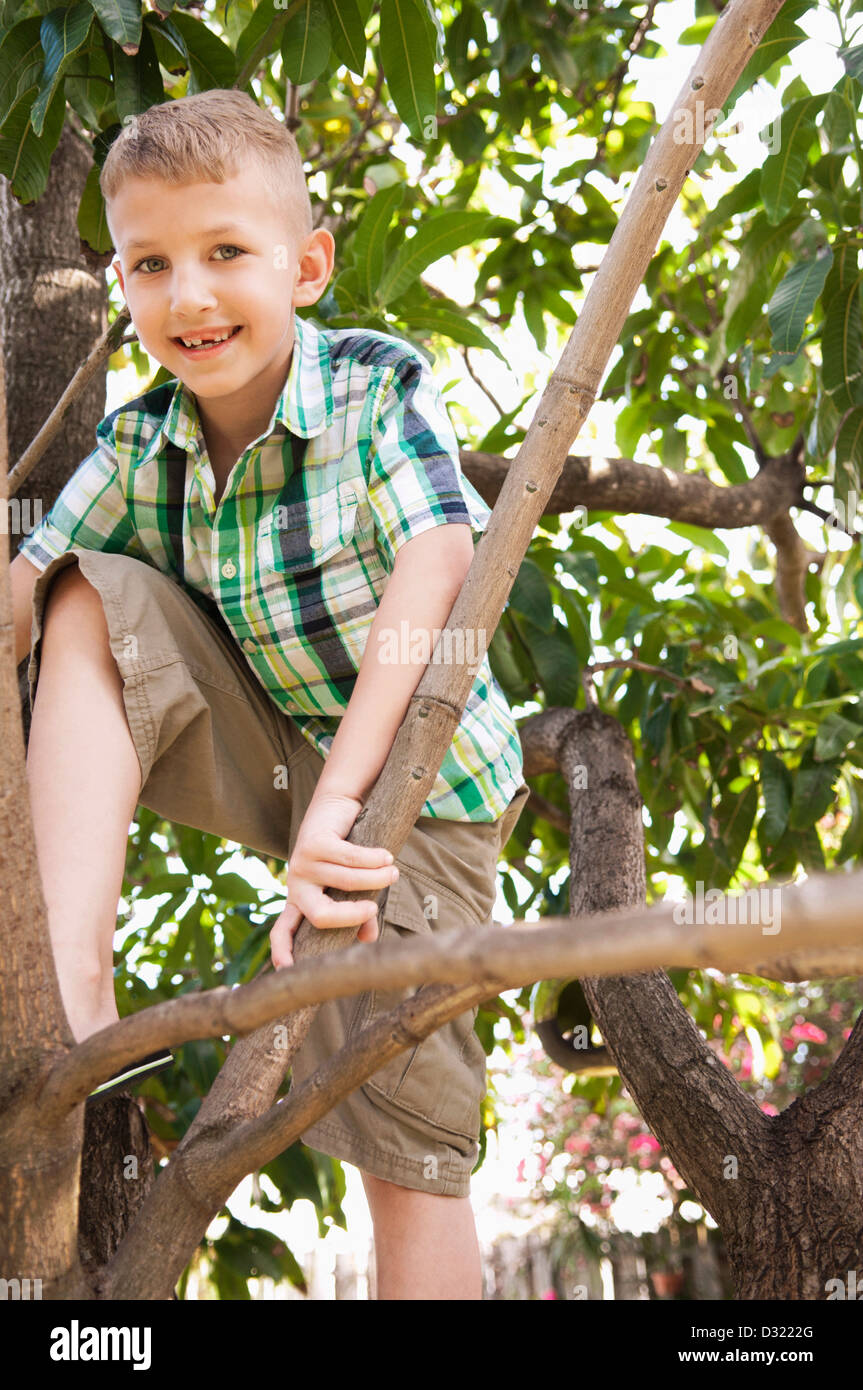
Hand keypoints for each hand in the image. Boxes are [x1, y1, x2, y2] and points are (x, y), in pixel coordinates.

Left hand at [269, 792, 397, 967]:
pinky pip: (350, 857)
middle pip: (318, 914)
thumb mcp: (350, 886)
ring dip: (375, 878)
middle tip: (373, 909)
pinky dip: (373, 858)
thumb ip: (357, 914)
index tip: (285, 970)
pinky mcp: (314, 841)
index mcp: (300, 899)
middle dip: (350, 916)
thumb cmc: (344, 850)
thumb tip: (368, 939)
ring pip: (344, 881)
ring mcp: (303, 862)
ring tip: (392, 872)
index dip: (282, 951)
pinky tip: (386, 856)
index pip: (283, 930)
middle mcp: (297, 883)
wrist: (335, 804)